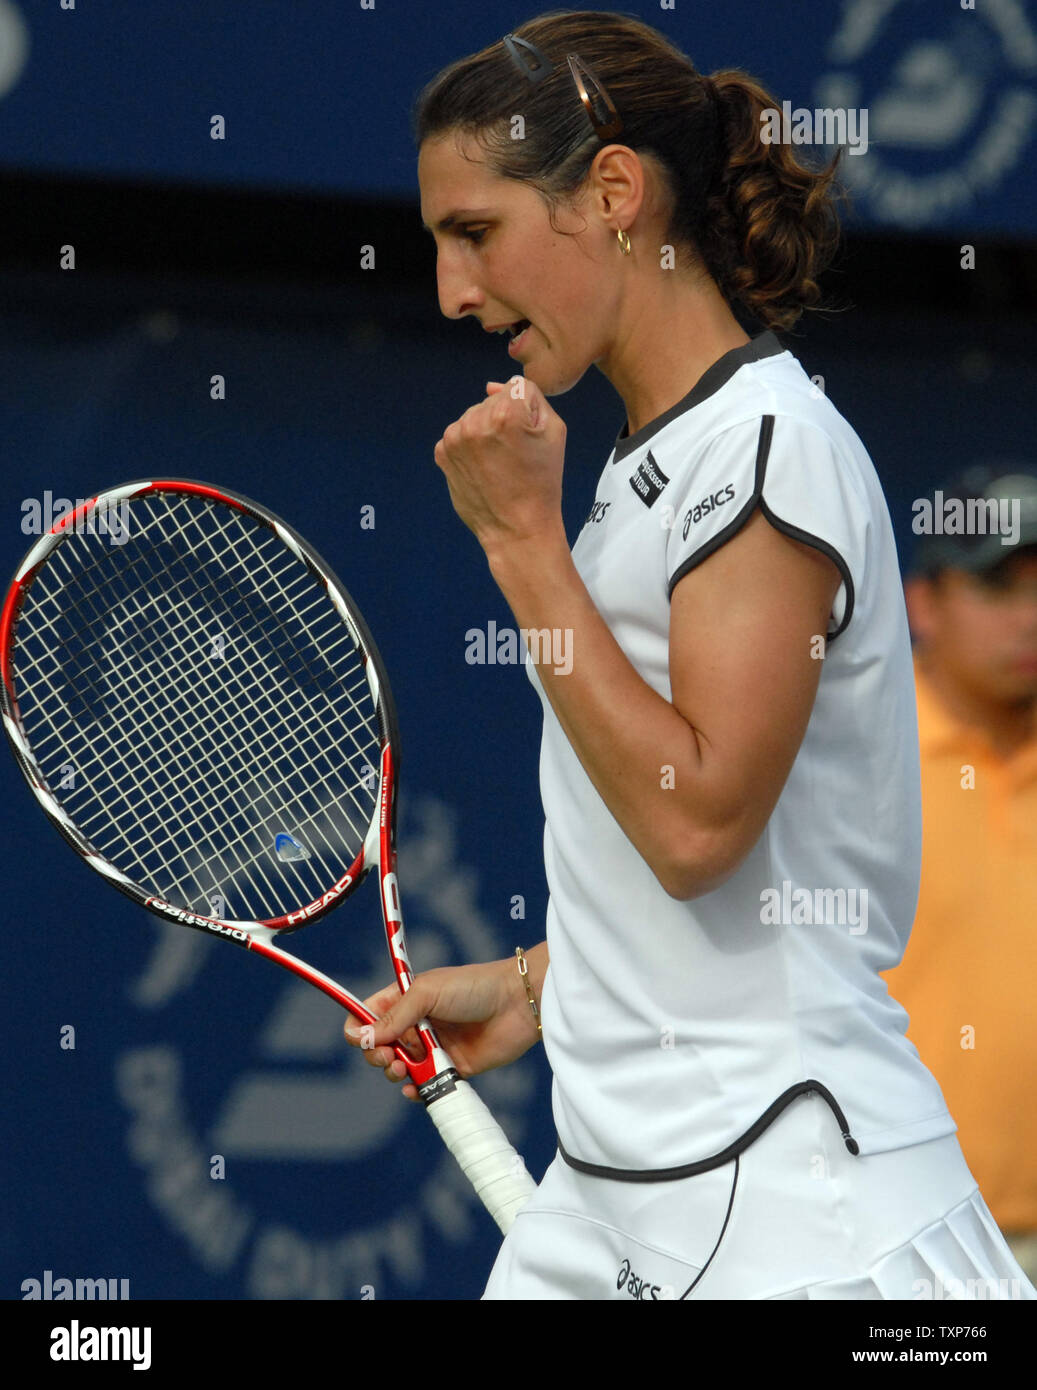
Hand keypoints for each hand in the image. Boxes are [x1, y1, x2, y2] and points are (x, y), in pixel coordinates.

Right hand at [343, 956, 540, 1101]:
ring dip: (395, 1073)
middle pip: (378, 1047)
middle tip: (391, 1056)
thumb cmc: (474, 987)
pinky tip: (416, 1089)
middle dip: (377, 1056)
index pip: (367, 1016)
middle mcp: (415, 1024)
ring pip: (400, 1069)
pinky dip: (416, 1091)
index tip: (364, 1039)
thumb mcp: (428, 991)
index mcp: (405, 999)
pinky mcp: (452, 1068)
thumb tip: (364, 1037)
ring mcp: (433, 1047)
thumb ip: (395, 1015)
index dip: (359, 1029)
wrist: (518, 1004)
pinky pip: (425, 1086)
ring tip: (406, 1069)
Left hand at [433, 377, 566, 558]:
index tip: (527, 439)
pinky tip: (482, 467)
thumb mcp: (554, 431)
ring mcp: (454, 439)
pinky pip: (458, 435)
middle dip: (503, 420)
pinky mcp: (442, 454)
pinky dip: (469, 447)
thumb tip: (492, 386)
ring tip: (498, 462)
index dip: (526, 413)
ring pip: (473, 417)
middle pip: (492, 401)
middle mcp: (475, 421)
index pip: (516, 389)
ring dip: (484, 432)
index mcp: (506, 414)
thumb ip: (530, 395)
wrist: (516, 528)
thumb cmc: (541, 482)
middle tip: (514, 455)